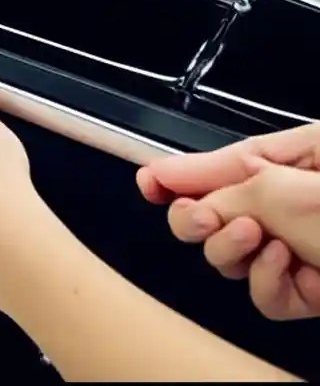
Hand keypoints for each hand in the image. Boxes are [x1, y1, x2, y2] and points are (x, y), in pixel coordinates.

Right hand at [137, 124, 319, 319]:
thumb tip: (171, 184)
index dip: (181, 173)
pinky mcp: (313, 290)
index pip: (226, 161)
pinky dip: (265, 283)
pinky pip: (264, 294)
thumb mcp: (278, 190)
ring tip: (255, 238)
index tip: (147, 183)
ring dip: (233, 251)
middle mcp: (298, 200)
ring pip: (235, 256)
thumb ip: (221, 191)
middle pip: (219, 211)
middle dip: (202, 219)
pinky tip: (284, 265)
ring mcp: (304, 246)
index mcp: (302, 156)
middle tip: (202, 219)